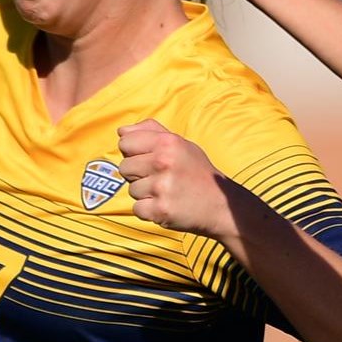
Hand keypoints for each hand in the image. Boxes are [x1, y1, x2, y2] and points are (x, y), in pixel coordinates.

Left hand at [117, 120, 238, 244]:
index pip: (125, 142)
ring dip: (145, 194)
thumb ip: (151, 132)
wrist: (220, 205)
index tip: (149, 160)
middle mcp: (163, 161)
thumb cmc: (196, 172)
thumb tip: (121, 130)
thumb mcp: (180, 144)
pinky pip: (137, 209)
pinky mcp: (160, 210)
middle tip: (160, 179)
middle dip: (138, 175)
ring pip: (131, 190)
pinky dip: (148, 211)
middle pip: (124, 167)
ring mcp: (162, 187)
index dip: (133, 152)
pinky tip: (166, 205)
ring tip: (167, 192)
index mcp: (167, 142)